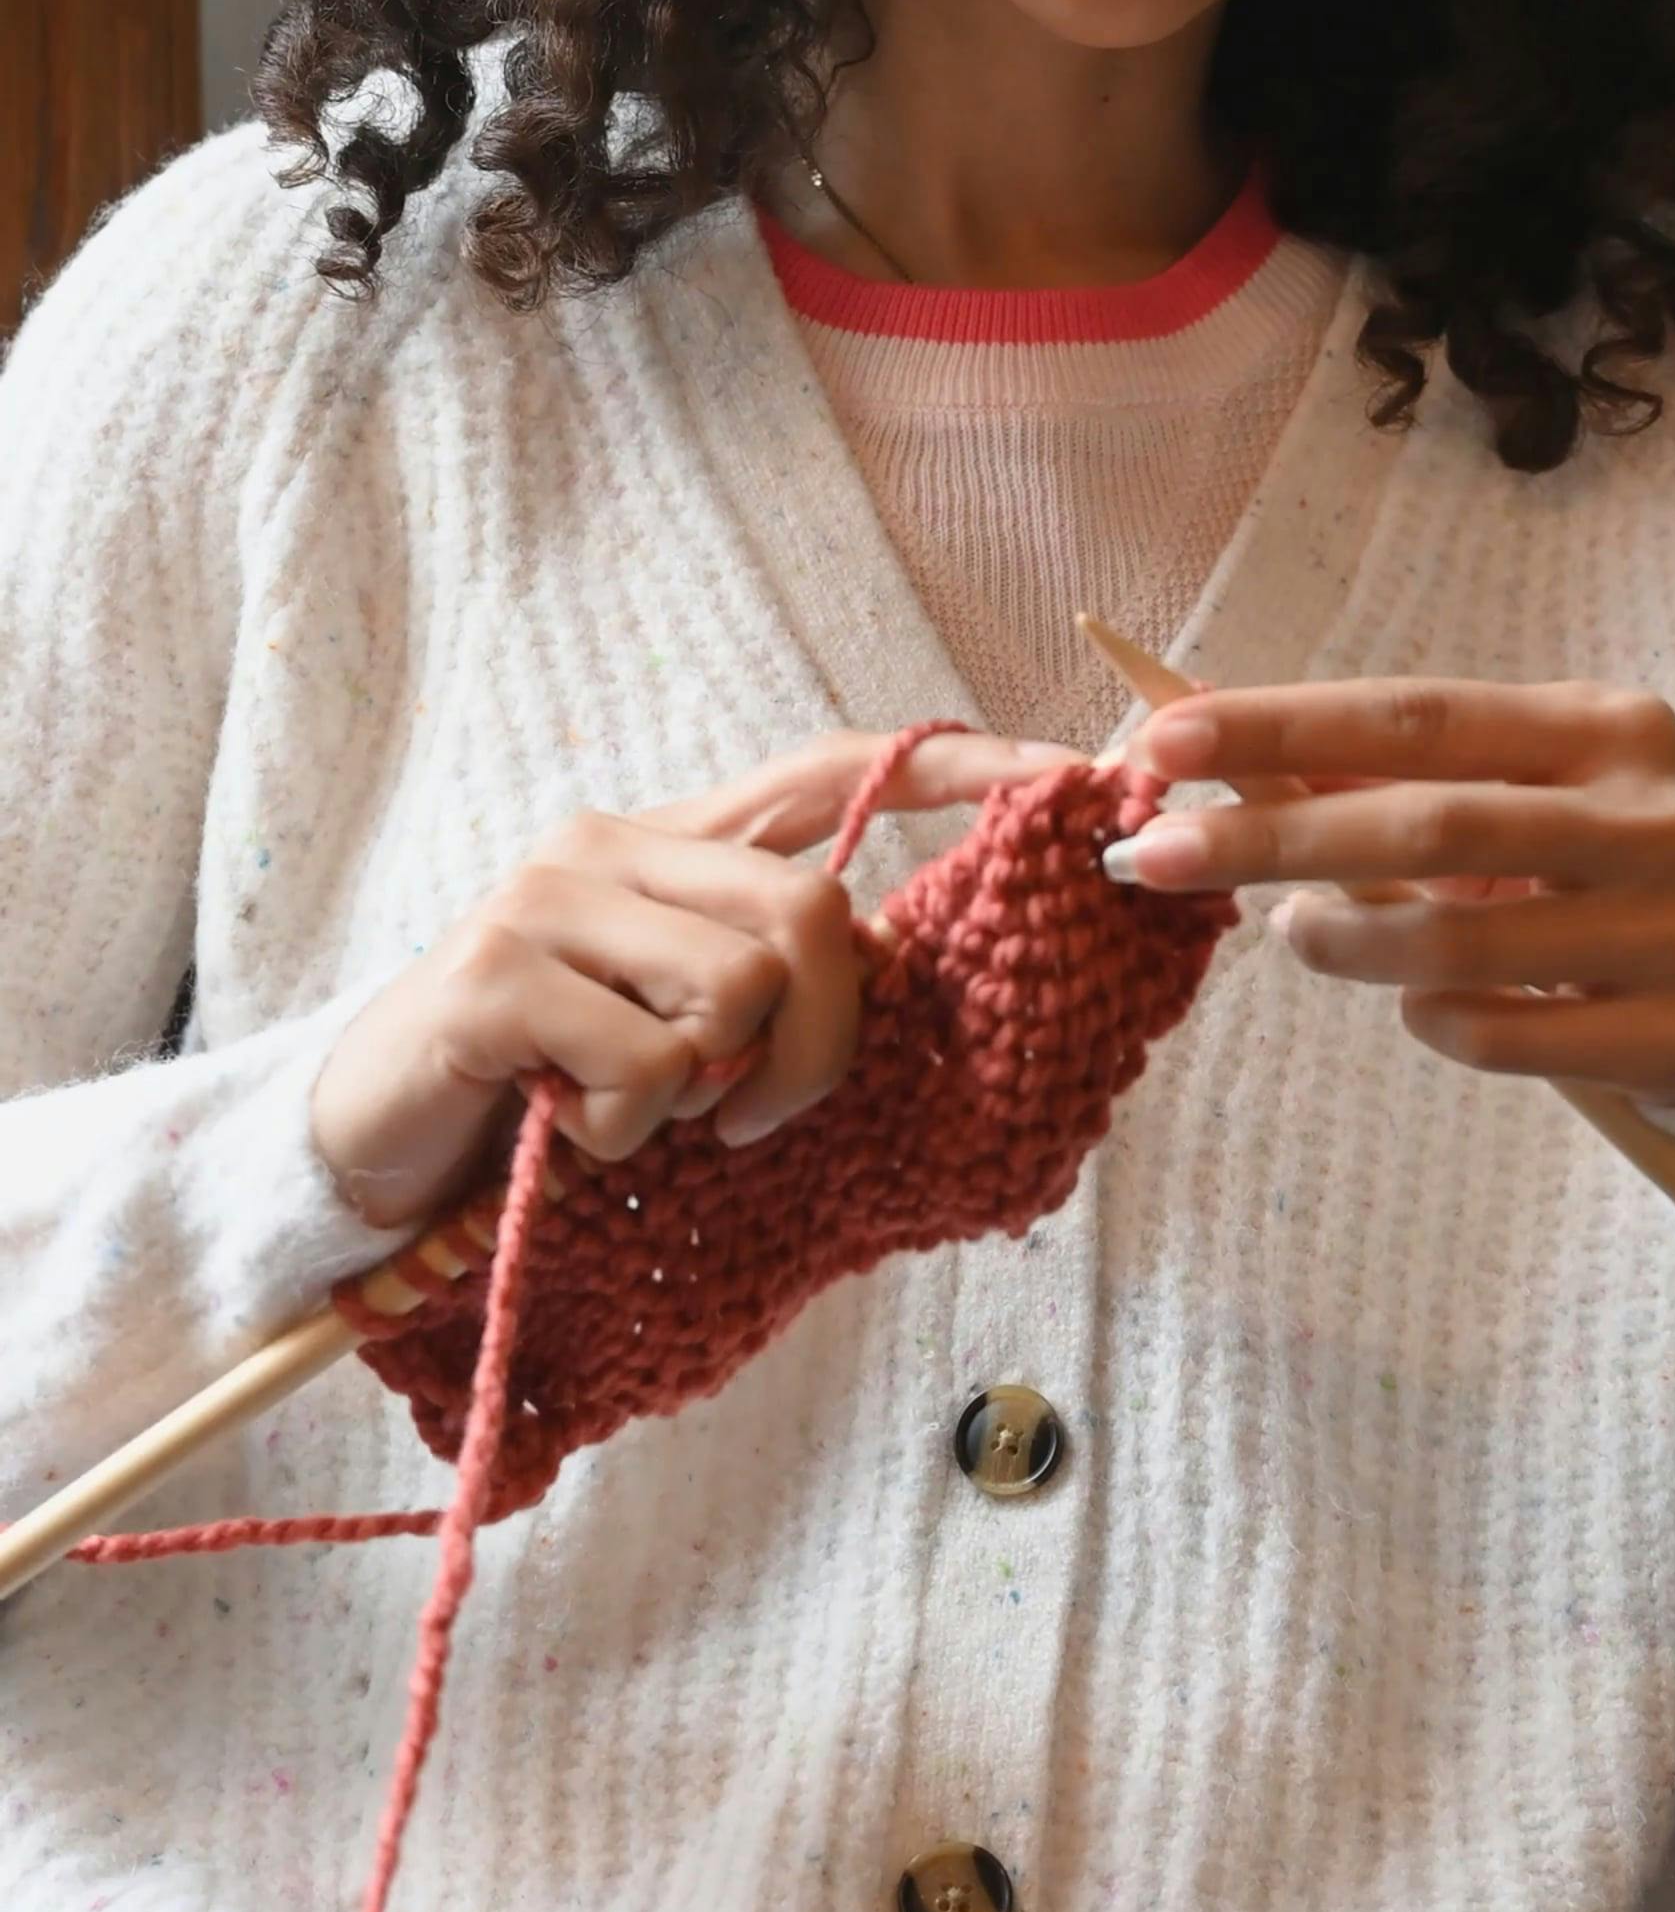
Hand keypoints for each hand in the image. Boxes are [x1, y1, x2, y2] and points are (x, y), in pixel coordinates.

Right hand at [311, 726, 1063, 1228]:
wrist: (372, 1141)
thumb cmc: (552, 1086)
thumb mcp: (680, 1026)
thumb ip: (773, 982)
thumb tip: (909, 974)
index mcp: (672, 844)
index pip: (831, 771)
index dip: (951, 770)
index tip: (1065, 777)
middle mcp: (612, 844)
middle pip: (810, 908)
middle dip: (824, 1041)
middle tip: (757, 1117)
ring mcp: (547, 900)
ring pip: (737, 986)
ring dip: (712, 1093)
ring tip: (642, 1117)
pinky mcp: (496, 978)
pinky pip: (645, 1062)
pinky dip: (632, 1128)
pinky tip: (575, 1132)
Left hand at [1117, 679, 1674, 1108]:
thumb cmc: (1604, 869)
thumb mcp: (1528, 798)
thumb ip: (1401, 786)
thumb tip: (1219, 762)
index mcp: (1606, 728)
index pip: (1418, 716)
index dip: (1284, 725)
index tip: (1165, 743)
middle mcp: (1653, 815)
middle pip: (1430, 824)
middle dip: (1273, 839)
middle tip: (1150, 856)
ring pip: (1461, 943)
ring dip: (1345, 943)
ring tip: (1293, 933)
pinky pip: (1512, 1036)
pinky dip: (1436, 1022)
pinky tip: (1419, 1005)